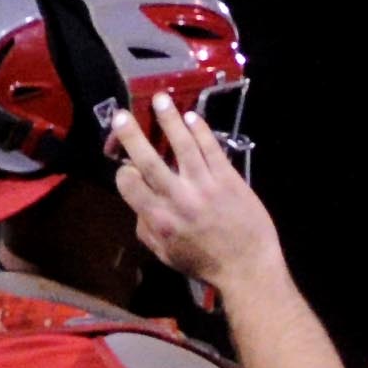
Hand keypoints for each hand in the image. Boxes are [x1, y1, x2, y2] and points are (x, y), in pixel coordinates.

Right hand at [107, 96, 280, 296]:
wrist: (247, 267)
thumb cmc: (205, 264)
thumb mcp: (166, 256)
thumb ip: (147, 231)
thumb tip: (137, 207)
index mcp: (159, 220)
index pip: (130, 185)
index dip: (123, 172)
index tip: (125, 167)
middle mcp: (178, 199)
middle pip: (149, 160)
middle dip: (132, 135)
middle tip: (121, 115)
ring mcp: (204, 186)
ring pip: (183, 145)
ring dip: (169, 119)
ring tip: (160, 99)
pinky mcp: (228, 178)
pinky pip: (211, 148)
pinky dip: (200, 130)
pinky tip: (191, 117)